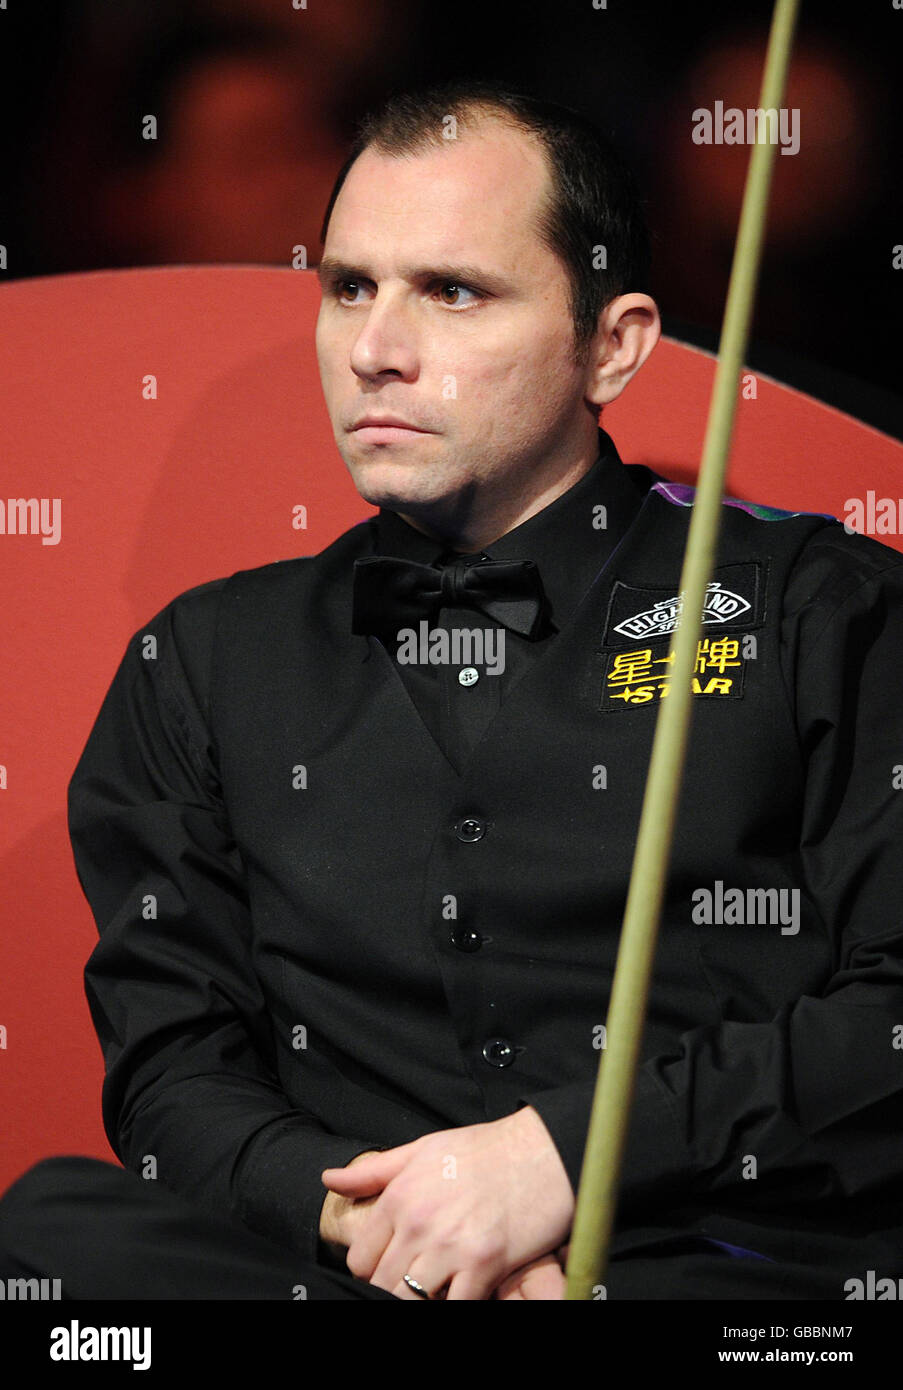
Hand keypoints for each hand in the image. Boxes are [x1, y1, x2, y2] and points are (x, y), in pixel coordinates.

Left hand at [321, 1106, 573, 1300]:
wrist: (541, 1152)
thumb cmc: (485, 1150)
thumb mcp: (423, 1148)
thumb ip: (374, 1171)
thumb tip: (329, 1178)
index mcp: (400, 1196)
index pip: (361, 1260)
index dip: (374, 1269)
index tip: (392, 1266)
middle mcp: (419, 1223)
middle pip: (382, 1285)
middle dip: (394, 1288)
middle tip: (414, 1281)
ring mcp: (451, 1246)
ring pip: (411, 1300)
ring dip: (421, 1299)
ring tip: (436, 1287)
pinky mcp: (484, 1265)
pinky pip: (455, 1306)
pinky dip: (455, 1304)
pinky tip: (462, 1291)